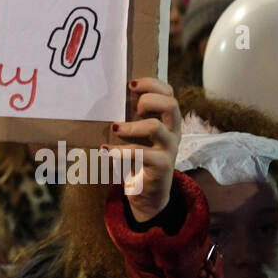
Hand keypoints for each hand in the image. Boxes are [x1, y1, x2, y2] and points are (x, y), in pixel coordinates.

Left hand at [108, 77, 181, 222]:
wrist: (147, 193)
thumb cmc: (138, 157)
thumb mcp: (137, 134)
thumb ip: (132, 118)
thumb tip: (106, 98)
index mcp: (168, 120)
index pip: (169, 93)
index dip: (152, 84)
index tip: (131, 84)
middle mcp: (173, 132)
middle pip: (171, 104)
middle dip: (148, 100)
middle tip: (133, 110)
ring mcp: (169, 149)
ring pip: (156, 127)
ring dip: (131, 126)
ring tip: (114, 129)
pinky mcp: (162, 166)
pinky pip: (142, 154)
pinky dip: (120, 152)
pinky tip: (105, 151)